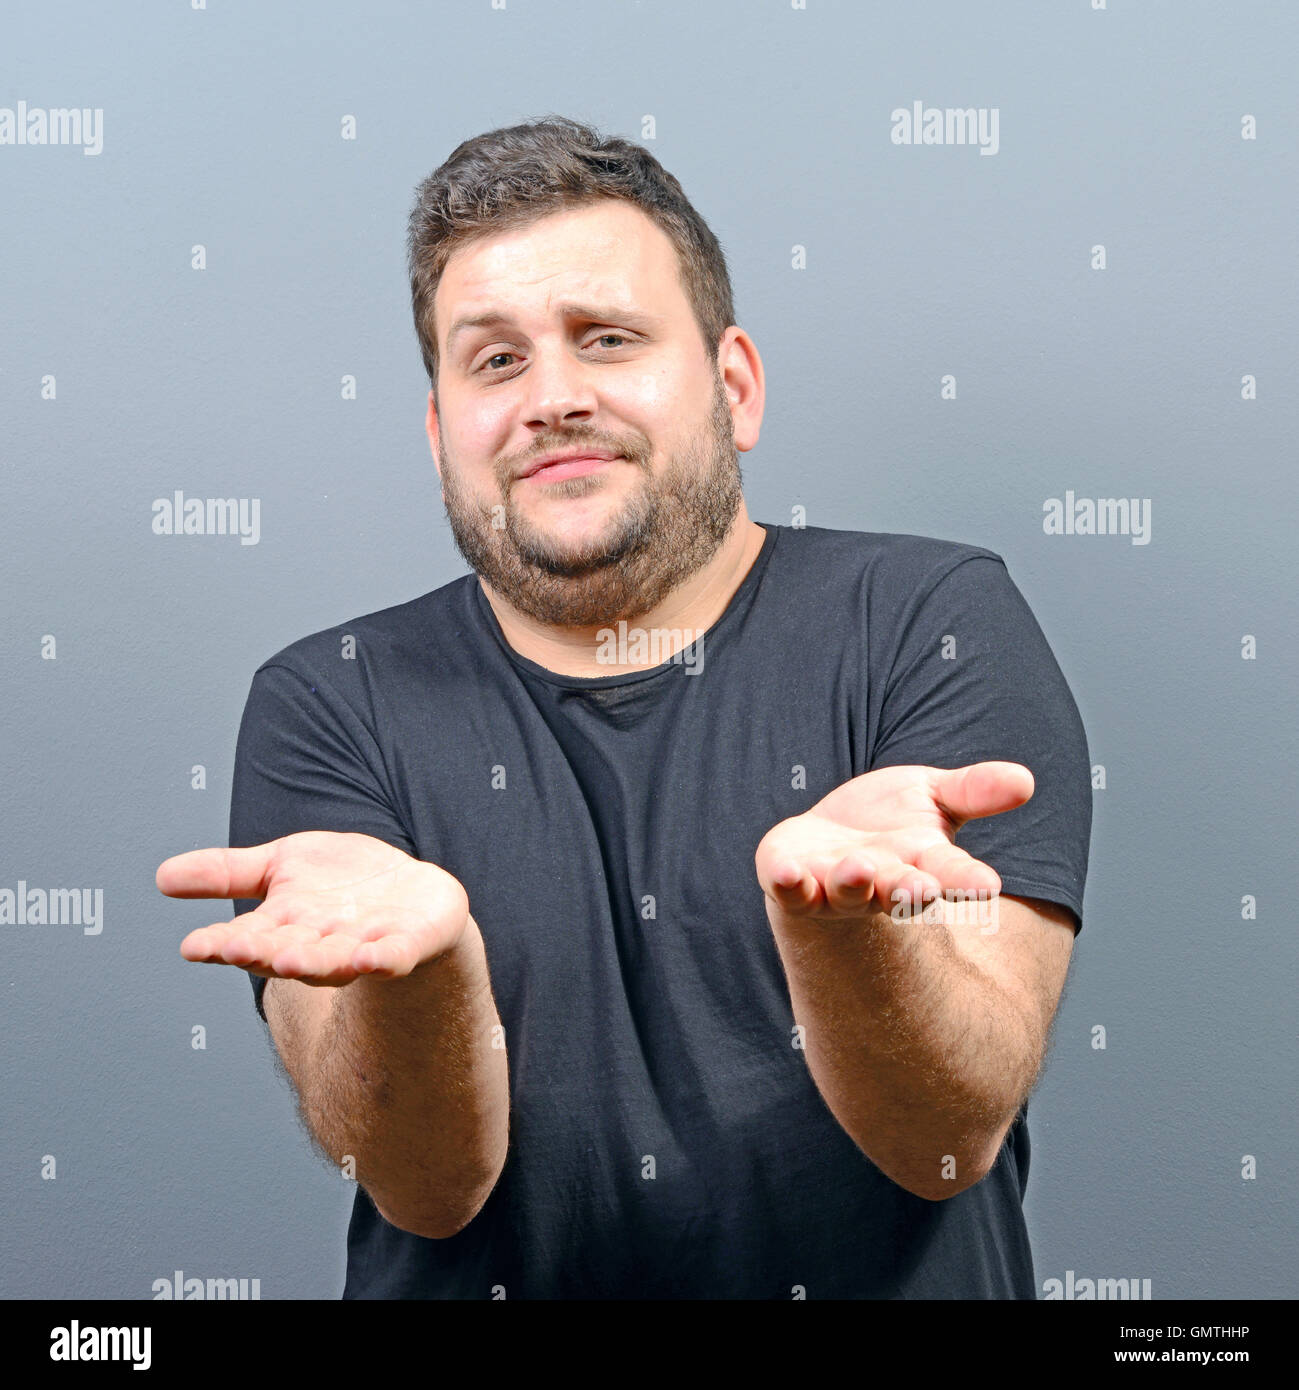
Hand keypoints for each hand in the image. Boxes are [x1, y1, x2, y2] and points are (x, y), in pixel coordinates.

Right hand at [157, 831, 470, 985]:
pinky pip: (394, 957)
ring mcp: (363, 948)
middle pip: (285, 955)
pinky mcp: (407, 944)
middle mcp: (319, 945)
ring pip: (335, 962)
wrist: (411, 895)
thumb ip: (228, 873)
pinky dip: (383, 959)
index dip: (220, 945)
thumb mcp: (280, 866)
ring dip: (315, 962)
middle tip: (238, 950)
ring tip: (291, 959)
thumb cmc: (340, 885)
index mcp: (283, 927)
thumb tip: (162, 876)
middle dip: (263, 954)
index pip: (244, 940)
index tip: (194, 946)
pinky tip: (371, 957)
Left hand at [754, 762, 1032, 921]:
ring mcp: (833, 886)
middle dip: (908, 891)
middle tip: (922, 890)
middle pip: (898, 891)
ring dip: (852, 883)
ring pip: (844, 892)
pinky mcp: (790, 879)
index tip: (987, 885)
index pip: (951, 874)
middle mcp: (879, 882)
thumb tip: (1026, 780)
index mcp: (922, 863)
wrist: (824, 842)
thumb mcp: (934, 796)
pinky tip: (789, 871)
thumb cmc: (887, 823)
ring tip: (860, 868)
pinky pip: (788, 888)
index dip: (967, 880)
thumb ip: (974, 791)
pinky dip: (789, 882)